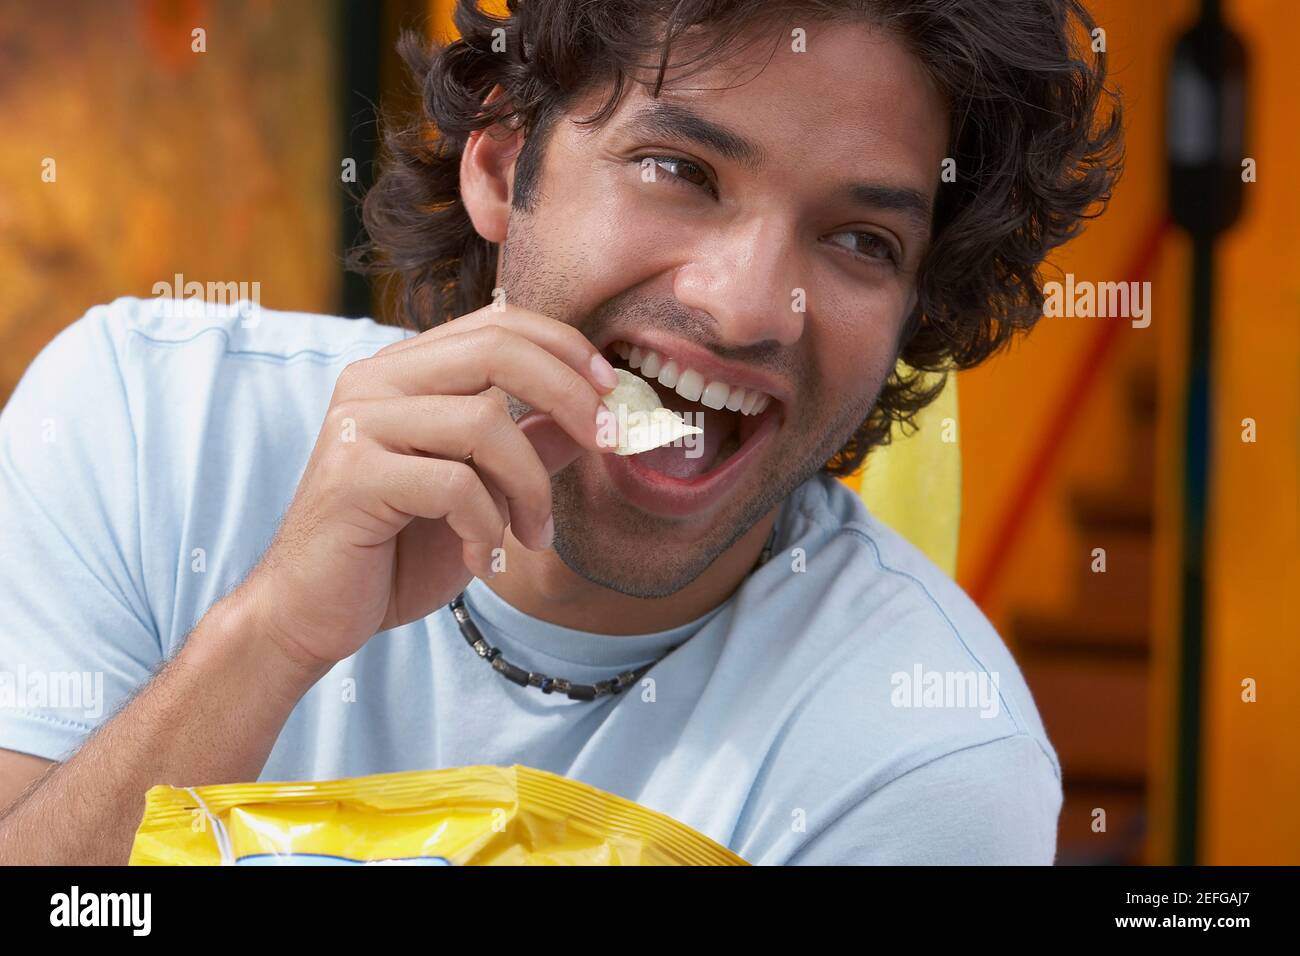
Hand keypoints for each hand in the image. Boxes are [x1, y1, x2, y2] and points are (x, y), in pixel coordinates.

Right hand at [239, 305, 618, 669]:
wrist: (313, 613)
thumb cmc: (398, 551)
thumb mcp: (483, 492)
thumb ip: (529, 446)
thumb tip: (597, 414)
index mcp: (405, 372)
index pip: (497, 324)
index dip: (564, 348)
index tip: (612, 392)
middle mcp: (376, 381)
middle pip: (496, 350)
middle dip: (568, 396)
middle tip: (607, 444)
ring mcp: (359, 424)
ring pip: (483, 421)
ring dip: (531, 487)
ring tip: (534, 535)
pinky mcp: (352, 476)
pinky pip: (455, 484)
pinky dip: (487, 526)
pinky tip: (484, 560)